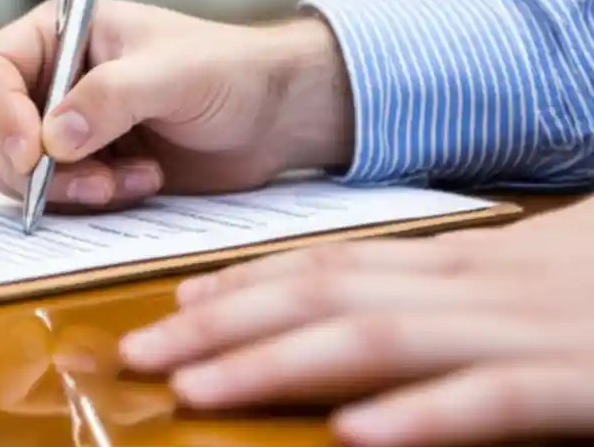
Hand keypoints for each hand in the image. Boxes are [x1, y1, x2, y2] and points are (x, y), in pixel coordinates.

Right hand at [0, 0, 352, 206]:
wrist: (275, 117)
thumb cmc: (228, 71)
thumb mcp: (171, 75)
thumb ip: (109, 99)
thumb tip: (50, 139)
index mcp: (59, 34)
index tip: (29, 153)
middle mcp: (52, 81)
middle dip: (36, 166)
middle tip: (91, 182)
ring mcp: (67, 129)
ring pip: (22, 172)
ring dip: (69, 189)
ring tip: (131, 181)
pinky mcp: (89, 169)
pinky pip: (59, 198)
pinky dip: (94, 201)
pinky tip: (146, 182)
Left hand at [119, 198, 593, 446]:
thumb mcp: (526, 277)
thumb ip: (443, 293)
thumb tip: (355, 311)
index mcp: (464, 260)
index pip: (331, 262)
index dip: (244, 284)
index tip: (175, 306)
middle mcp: (480, 285)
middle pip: (327, 295)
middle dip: (225, 326)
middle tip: (141, 355)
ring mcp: (529, 331)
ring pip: (382, 338)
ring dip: (280, 364)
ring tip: (201, 390)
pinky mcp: (582, 384)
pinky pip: (492, 401)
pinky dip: (422, 417)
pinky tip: (356, 437)